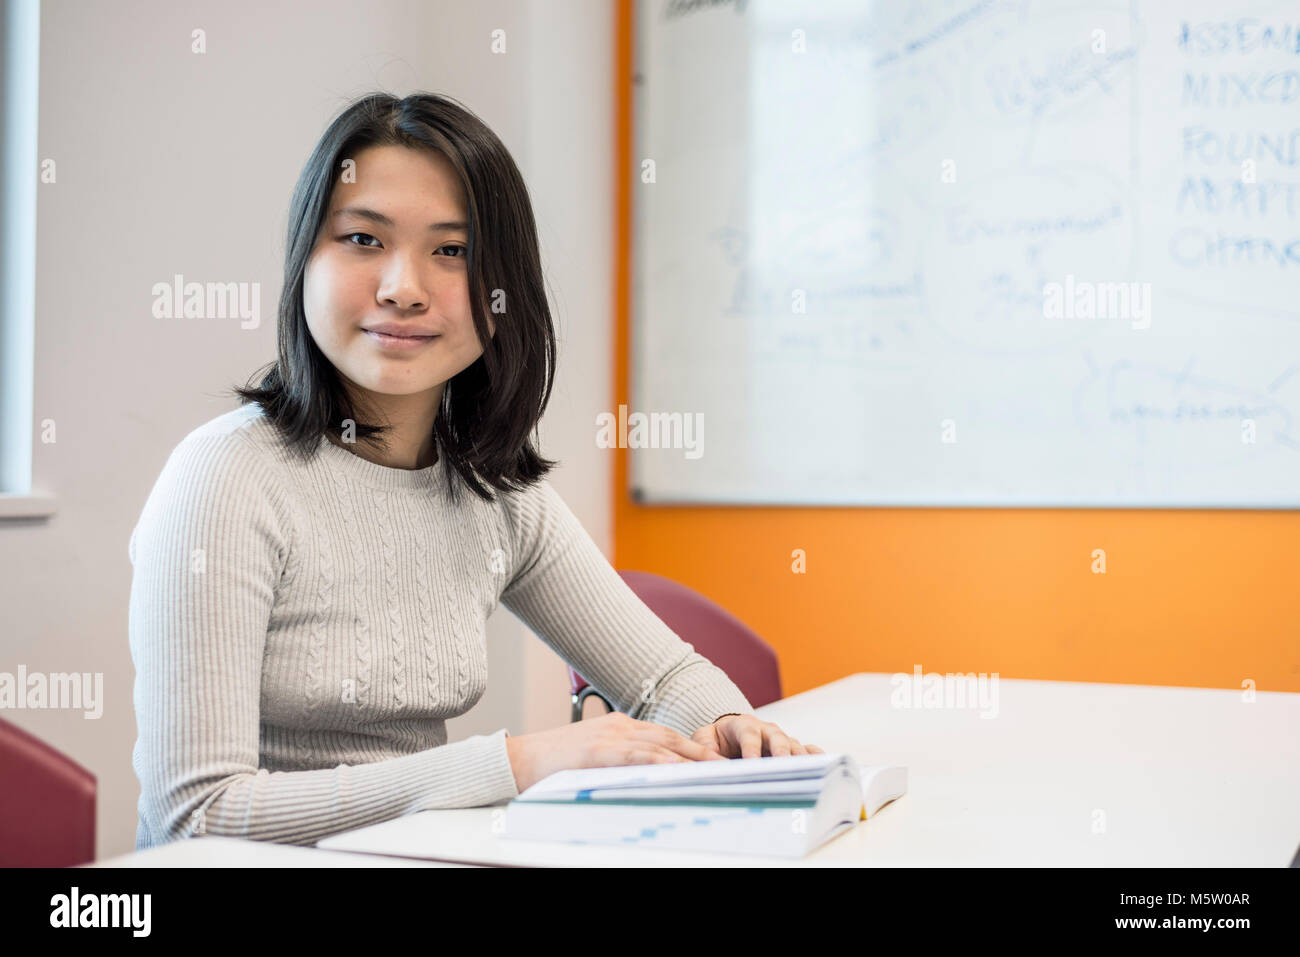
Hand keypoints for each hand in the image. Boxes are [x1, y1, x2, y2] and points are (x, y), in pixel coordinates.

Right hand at [505, 711, 726, 792]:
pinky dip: (660, 761)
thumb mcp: (594, 756)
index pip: (666, 736)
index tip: (715, 760)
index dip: (693, 747)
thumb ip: (621, 761)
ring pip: (660, 745)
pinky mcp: (600, 750)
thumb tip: (648, 777)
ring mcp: (611, 737)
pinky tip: (678, 769)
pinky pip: (637, 756)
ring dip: (691, 756)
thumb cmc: (554, 763)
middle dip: (702, 750)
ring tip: (716, 769)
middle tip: (729, 764)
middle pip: (671, 737)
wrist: (520, 759)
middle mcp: (620, 727)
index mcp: (620, 727)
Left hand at [690, 714, 824, 758]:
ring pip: (794, 746)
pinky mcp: (791, 749)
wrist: (729, 733)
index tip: (752, 763)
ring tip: (808, 771)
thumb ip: (704, 747)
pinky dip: (815, 758)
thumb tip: (709, 762)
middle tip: (783, 765)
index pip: (748, 734)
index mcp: (742, 725)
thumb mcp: (703, 738)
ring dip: (800, 758)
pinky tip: (823, 766)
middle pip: (777, 738)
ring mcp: (781, 739)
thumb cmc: (716, 738)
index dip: (752, 748)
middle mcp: (766, 730)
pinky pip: (807, 751)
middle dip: (781, 751)